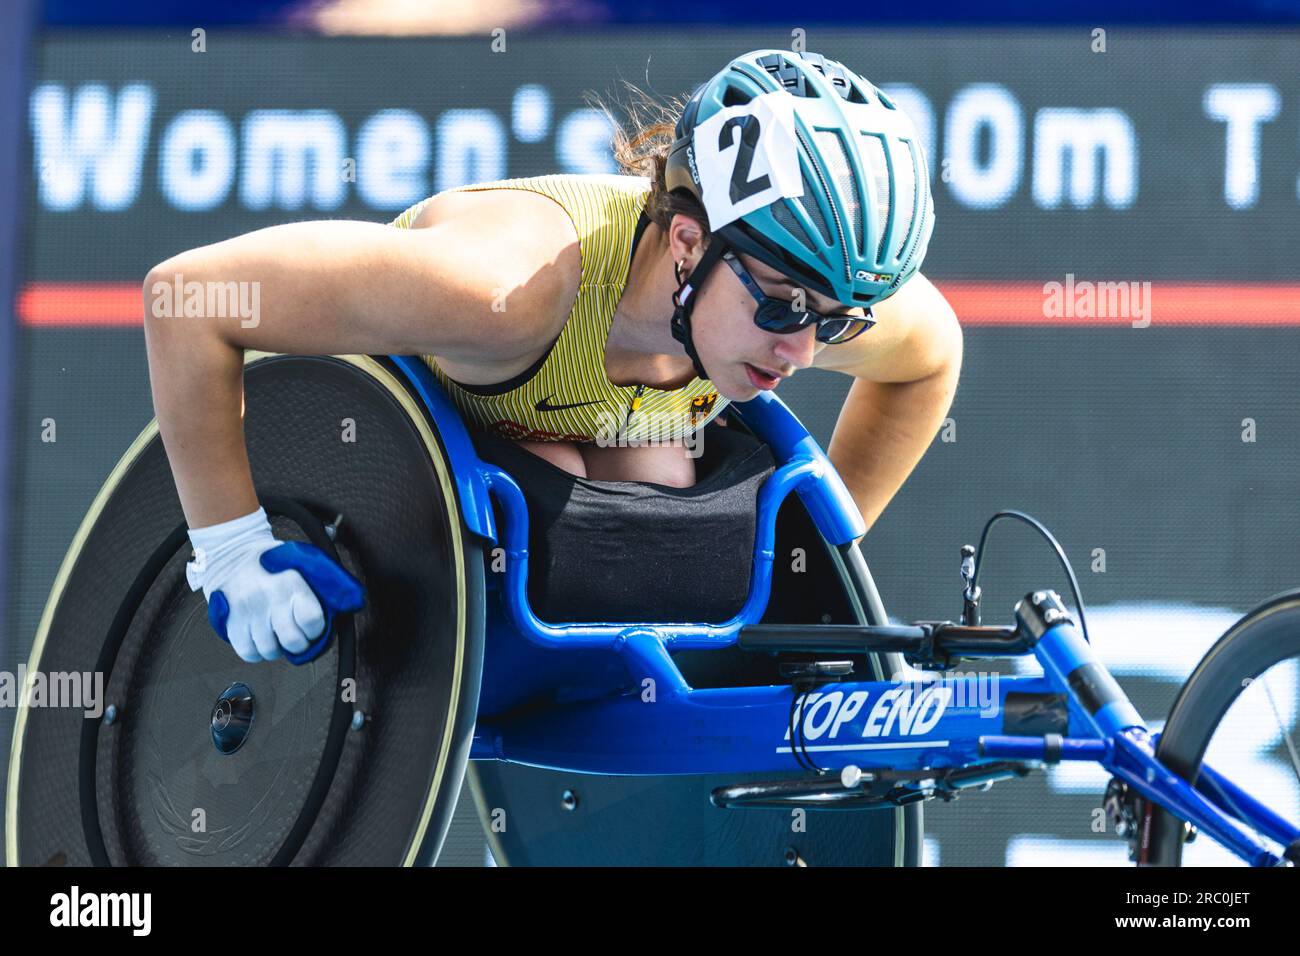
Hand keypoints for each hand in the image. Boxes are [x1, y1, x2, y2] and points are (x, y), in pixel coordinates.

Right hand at [186, 507, 326, 662]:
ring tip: (275, 635)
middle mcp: (270, 597)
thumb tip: (343, 607)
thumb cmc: (270, 563)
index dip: (316, 630)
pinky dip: (255, 652)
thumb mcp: (299, 566)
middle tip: (295, 637)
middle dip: (298, 644)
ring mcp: (249, 610)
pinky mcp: (231, 621)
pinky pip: (247, 652)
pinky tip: (259, 639)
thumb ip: (318, 587)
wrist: (232, 552)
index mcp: (292, 583)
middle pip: (293, 641)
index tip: (312, 628)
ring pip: (270, 650)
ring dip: (276, 648)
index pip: (313, 619)